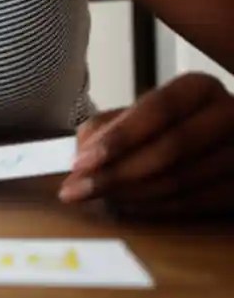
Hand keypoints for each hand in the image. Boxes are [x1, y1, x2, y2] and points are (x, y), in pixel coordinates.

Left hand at [60, 72, 233, 217]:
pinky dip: (157, 208)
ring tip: (99, 200)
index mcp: (199, 88)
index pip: (159, 109)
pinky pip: (198, 203)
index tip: (81, 162)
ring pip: (184, 179)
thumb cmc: (161, 128)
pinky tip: (128, 208)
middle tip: (78, 190)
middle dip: (118, 173)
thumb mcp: (133, 117)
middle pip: (172, 147)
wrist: (209, 145)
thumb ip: (105, 129)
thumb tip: (82, 159)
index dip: (119, 136)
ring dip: (133, 194)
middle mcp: (229, 115)